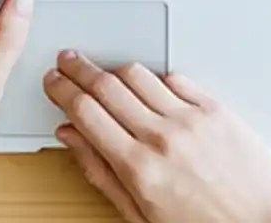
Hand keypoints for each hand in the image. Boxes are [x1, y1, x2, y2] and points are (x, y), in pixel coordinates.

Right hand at [45, 53, 270, 222]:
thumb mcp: (140, 215)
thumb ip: (101, 172)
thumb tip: (72, 138)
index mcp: (138, 167)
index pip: (85, 111)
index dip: (62, 90)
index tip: (54, 82)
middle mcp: (162, 138)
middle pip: (105, 86)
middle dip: (78, 69)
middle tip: (67, 62)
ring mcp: (191, 120)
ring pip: (137, 75)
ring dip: (112, 68)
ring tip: (102, 71)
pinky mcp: (217, 111)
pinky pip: (176, 79)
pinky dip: (156, 77)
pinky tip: (149, 84)